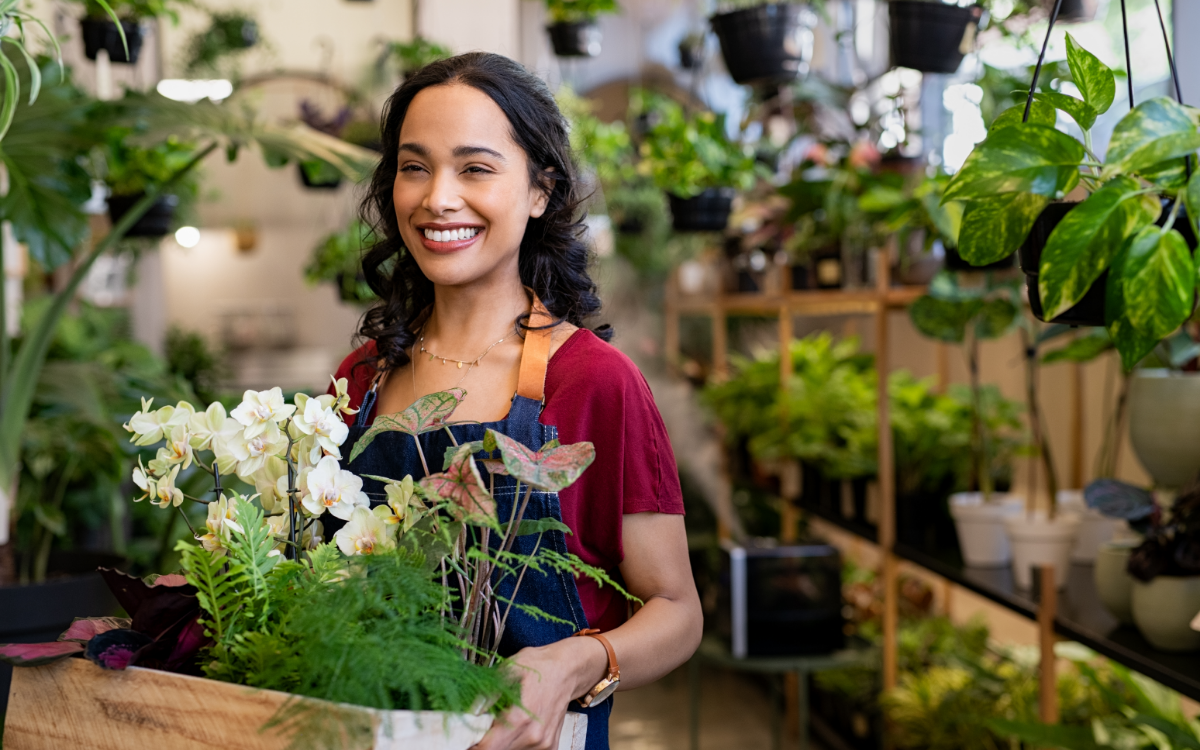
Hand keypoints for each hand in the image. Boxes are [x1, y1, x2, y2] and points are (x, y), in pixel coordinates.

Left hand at [471, 636, 607, 749]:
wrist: (568, 669)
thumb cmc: (539, 666)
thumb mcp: (509, 669)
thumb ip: (487, 693)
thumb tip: (468, 711)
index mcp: (521, 718)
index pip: (488, 748)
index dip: (473, 744)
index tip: (466, 737)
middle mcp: (534, 736)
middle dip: (485, 741)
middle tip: (484, 725)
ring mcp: (543, 744)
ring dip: (501, 742)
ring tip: (503, 722)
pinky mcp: (549, 746)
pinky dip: (516, 742)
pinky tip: (517, 727)